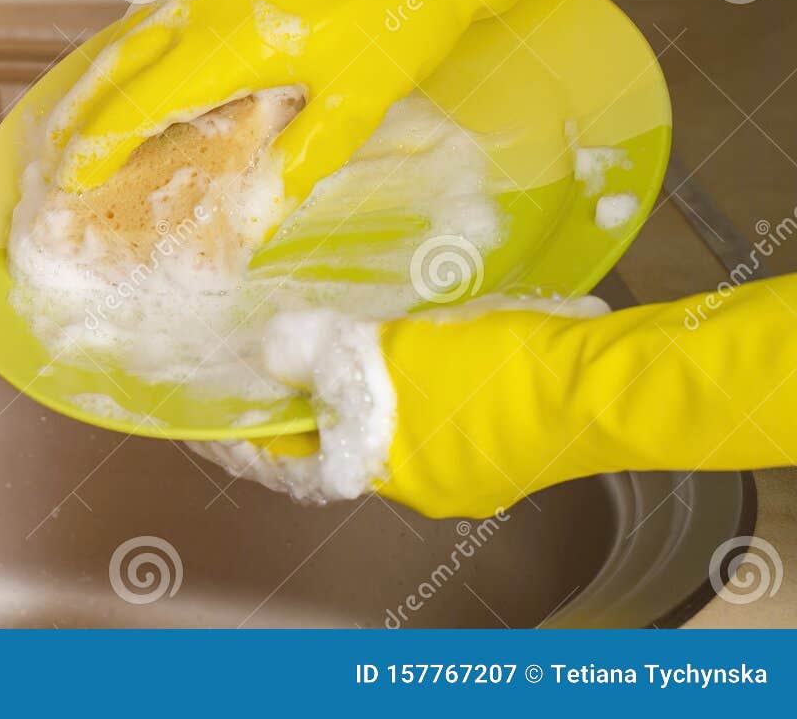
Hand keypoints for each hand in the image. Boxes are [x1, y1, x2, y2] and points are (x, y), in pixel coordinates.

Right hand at [51, 0, 777, 217]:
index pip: (139, 106)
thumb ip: (297, 163)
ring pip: (141, 36)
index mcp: (228, 44)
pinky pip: (169, 17)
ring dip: (108, 81)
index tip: (69, 183)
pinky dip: (143, 52)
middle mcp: (210, 10)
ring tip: (85, 119)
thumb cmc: (401, 21)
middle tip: (56, 158)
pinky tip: (150, 72)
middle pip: (123, 67)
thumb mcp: (354, 107)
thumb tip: (252, 220)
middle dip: (85, 116)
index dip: (99, 148)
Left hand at [213, 278, 796, 518]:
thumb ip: (315, 352)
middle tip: (280, 354)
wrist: (599, 385)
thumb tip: (266, 352)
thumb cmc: (485, 375)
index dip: (249, 439)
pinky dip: (418, 372)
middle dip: (311, 401)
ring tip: (348, 329)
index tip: (214, 416)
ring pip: (394, 421)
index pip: (289, 467)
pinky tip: (419, 331)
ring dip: (368, 379)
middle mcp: (421, 484)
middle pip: (342, 443)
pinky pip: (441, 406)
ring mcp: (470, 468)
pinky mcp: (509, 440)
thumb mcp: (382, 351)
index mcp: (378, 472)